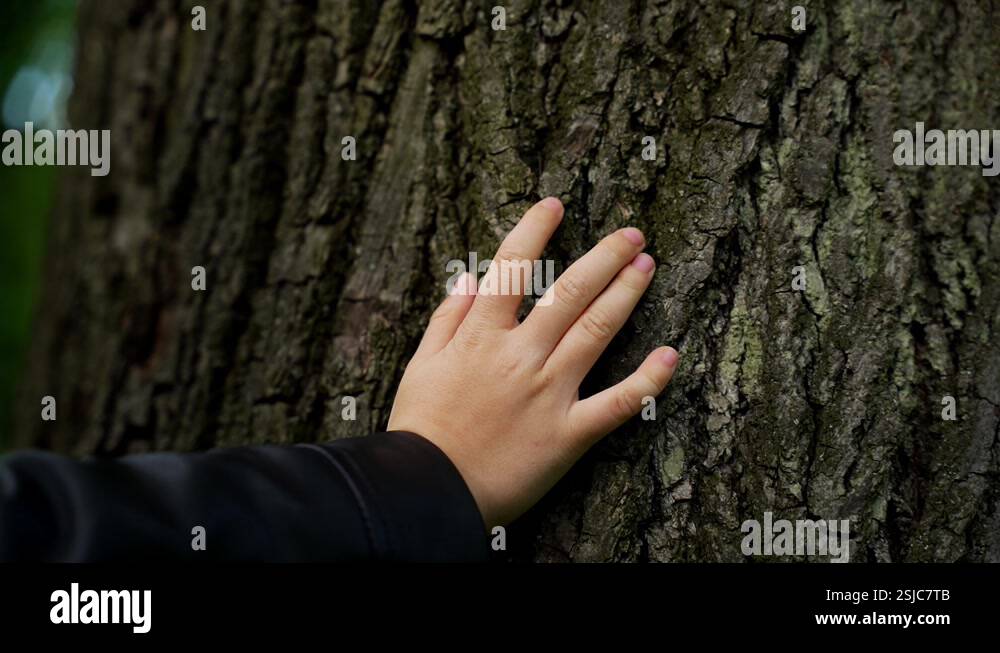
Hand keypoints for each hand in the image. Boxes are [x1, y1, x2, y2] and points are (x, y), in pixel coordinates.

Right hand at [387, 198, 678, 527]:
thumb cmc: (421, 429)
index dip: (533, 231)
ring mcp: (549, 394)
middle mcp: (520, 357)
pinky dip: (647, 381)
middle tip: (631, 233)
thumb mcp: (421, 366)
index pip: (511, 269)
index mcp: (480, 338)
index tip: (554, 205)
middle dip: (604, 257)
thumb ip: (448, 318)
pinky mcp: (569, 435)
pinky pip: (616, 406)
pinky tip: (671, 355)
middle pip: (570, 293)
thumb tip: (471, 276)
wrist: (429, 491)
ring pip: (595, 332)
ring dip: (625, 295)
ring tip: (647, 265)